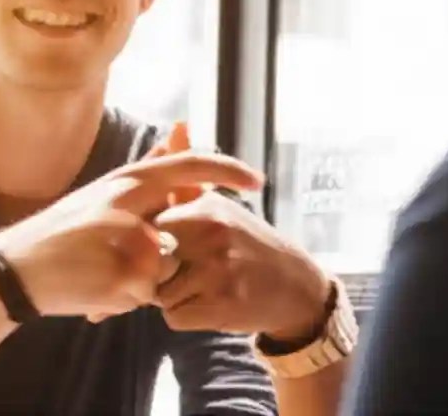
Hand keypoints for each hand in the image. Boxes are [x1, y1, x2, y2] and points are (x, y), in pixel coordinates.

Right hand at [0, 146, 262, 320]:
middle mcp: (132, 206)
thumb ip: (146, 168)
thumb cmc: (62, 229)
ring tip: (107, 272)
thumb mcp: (102, 190)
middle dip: (173, 251)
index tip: (257, 180)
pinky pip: (151, 296)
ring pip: (171, 269)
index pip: (190, 167)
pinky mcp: (126, 280)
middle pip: (186, 228)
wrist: (19, 268)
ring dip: (150, 280)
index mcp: (126, 180)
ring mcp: (130, 244)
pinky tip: (100, 288)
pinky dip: (131, 299)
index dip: (228, 171)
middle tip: (128, 258)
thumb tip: (178, 132)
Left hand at [153, 189, 330, 341]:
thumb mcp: (221, 206)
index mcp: (207, 208)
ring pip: (159, 292)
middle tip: (188, 271)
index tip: (176, 247)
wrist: (296, 286)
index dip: (157, 242)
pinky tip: (209, 305)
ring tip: (204, 287)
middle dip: (160, 270)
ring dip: (174, 296)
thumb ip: (188, 180)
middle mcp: (211, 235)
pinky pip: (173, 317)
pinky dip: (185, 316)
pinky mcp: (221, 305)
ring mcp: (216, 270)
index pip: (151, 226)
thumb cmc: (248, 245)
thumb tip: (175, 130)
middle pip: (151, 260)